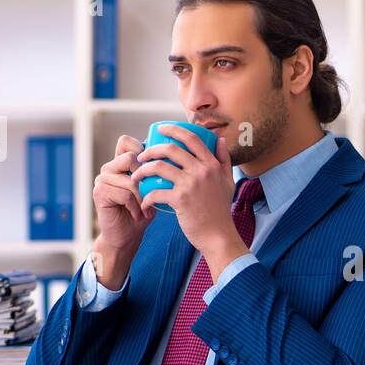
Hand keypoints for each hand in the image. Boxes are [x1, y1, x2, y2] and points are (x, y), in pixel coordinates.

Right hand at [93, 133, 155, 253]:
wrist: (127, 237)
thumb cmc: (142, 213)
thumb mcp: (152, 190)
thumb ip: (155, 172)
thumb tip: (172, 157)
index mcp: (120, 163)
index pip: (126, 141)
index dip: (140, 149)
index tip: (152, 167)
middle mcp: (109, 168)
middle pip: (130, 158)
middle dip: (145, 177)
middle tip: (149, 195)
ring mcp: (102, 179)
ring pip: (129, 179)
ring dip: (141, 196)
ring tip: (144, 208)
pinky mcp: (99, 192)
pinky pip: (124, 193)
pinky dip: (135, 206)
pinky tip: (137, 214)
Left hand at [134, 124, 239, 256]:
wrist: (218, 235)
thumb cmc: (221, 210)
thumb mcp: (228, 181)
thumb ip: (224, 160)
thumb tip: (222, 139)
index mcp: (212, 165)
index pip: (192, 139)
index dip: (174, 129)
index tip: (161, 129)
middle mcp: (202, 171)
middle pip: (171, 149)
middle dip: (152, 149)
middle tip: (142, 155)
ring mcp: (191, 185)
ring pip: (159, 167)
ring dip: (143, 169)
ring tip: (136, 175)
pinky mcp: (180, 200)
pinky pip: (156, 192)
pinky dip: (146, 197)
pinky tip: (143, 202)